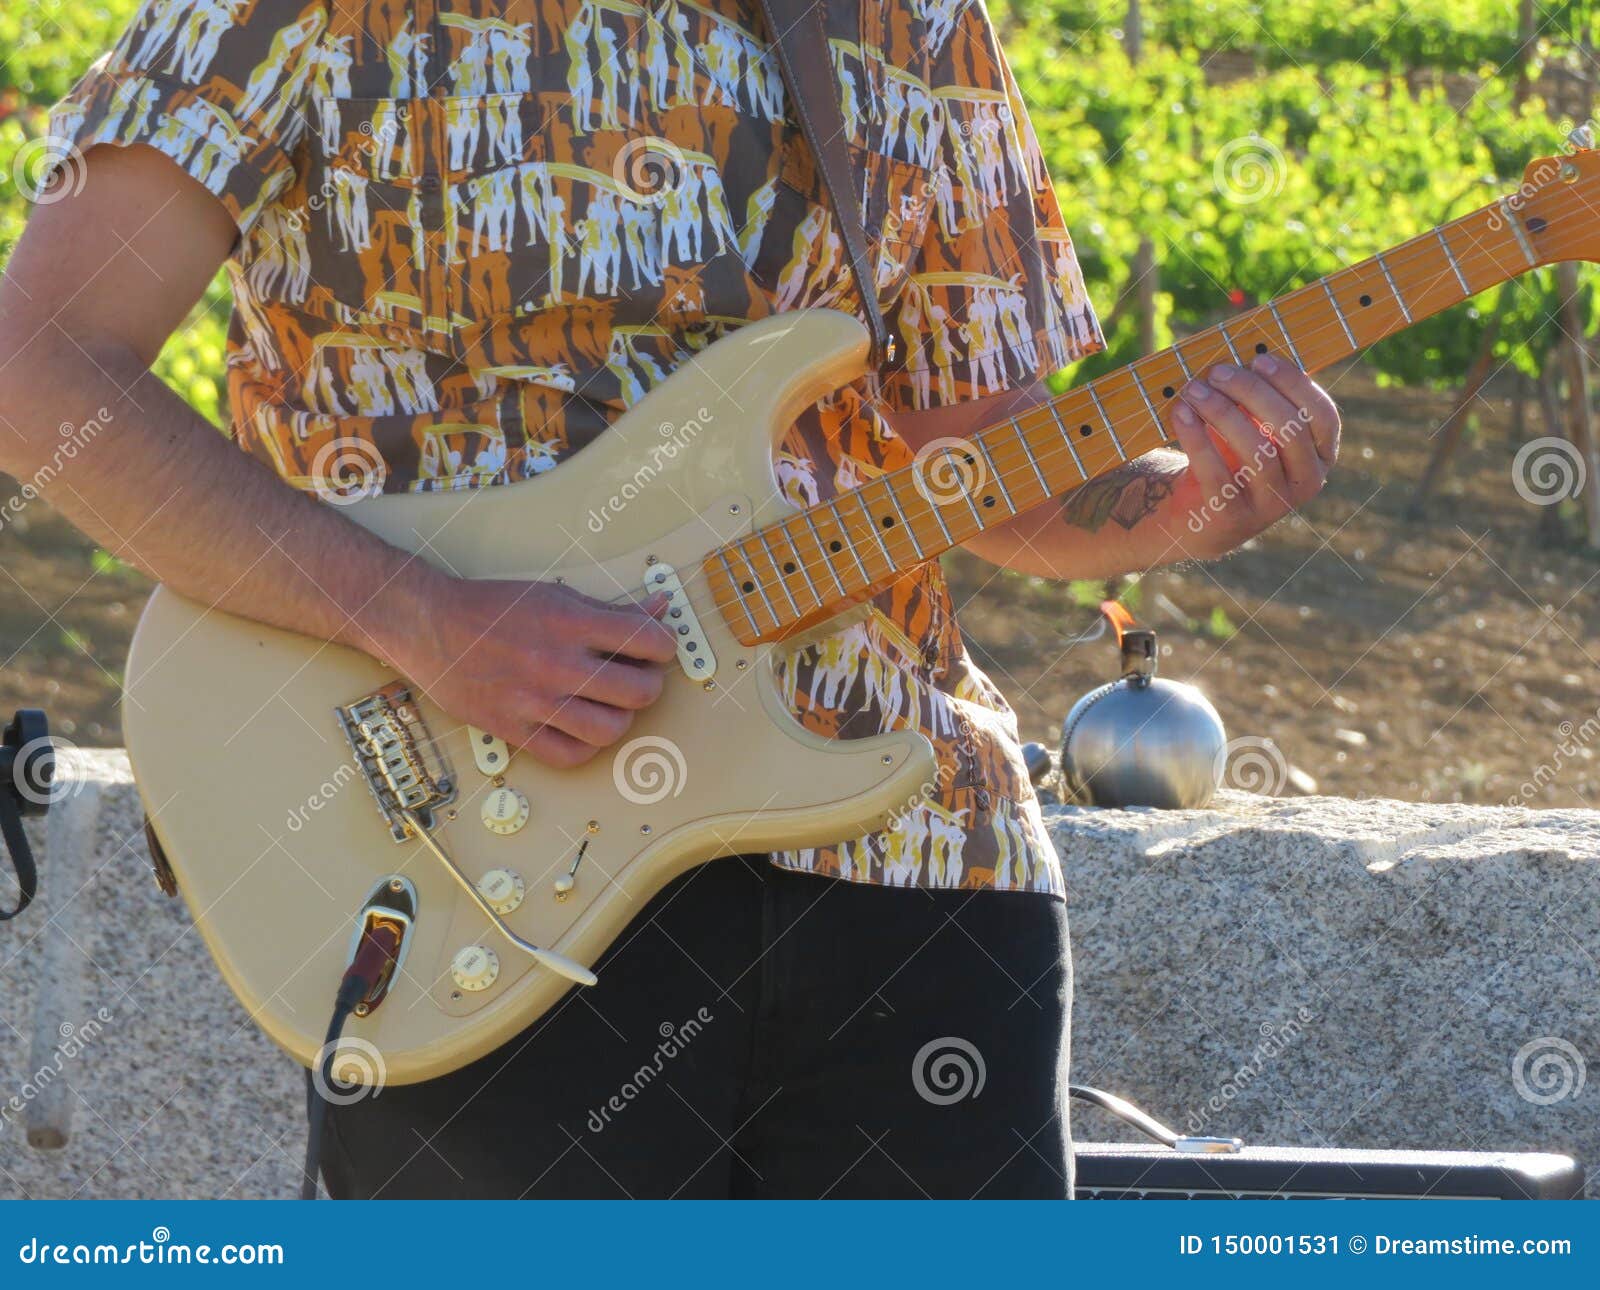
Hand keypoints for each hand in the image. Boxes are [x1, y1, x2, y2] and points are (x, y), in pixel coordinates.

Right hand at [379, 574, 677, 768]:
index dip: (663, 646)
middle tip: (637, 678)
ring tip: (610, 704)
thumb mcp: (556, 596)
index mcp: (570, 623)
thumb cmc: (493, 608)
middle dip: (649, 685)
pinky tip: (582, 727)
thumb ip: (611, 609)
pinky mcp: (514, 729)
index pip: (649, 641)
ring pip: (610, 730)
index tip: (655, 648)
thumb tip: (659, 609)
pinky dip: (586, 747)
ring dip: (621, 719)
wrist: (430, 626)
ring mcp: (535, 701)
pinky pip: (570, 755)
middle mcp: (556, 664)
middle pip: (638, 692)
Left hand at [1165, 352, 1339, 557]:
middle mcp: (1305, 484)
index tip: (1259, 358)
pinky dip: (1196, 437)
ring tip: (1193, 389)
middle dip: (1251, 393)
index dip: (1294, 383)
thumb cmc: (1231, 457)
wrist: (1196, 514)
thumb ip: (1263, 399)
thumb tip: (1247, 353)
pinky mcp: (1233, 518)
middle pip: (1290, 429)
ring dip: (1222, 412)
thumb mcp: (1256, 428)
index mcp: (1321, 456)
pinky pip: (1216, 473)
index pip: (1323, 416)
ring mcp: (1271, 506)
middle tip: (1217, 371)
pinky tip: (1180, 413)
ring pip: (1256, 452)